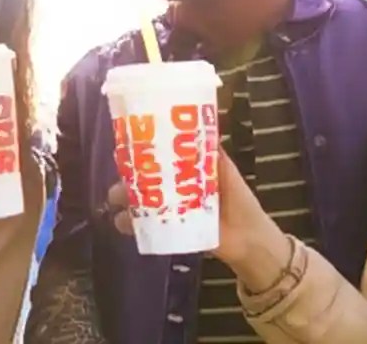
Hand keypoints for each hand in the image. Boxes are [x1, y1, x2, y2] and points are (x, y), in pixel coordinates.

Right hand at [110, 150, 286, 288]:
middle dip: (127, 180)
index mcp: (186, 172)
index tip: (125, 148)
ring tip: (116, 202)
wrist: (250, 240)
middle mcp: (174, 189)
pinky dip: (134, 226)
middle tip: (117, 180)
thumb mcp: (228, 172)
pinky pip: (148, 227)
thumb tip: (202, 127)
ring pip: (141, 204)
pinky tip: (123, 223)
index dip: (142, 154)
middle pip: (144, 182)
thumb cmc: (241, 202)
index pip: (159, 159)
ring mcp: (170, 211)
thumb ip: (214, 154)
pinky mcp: (170, 232)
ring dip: (126, 202)